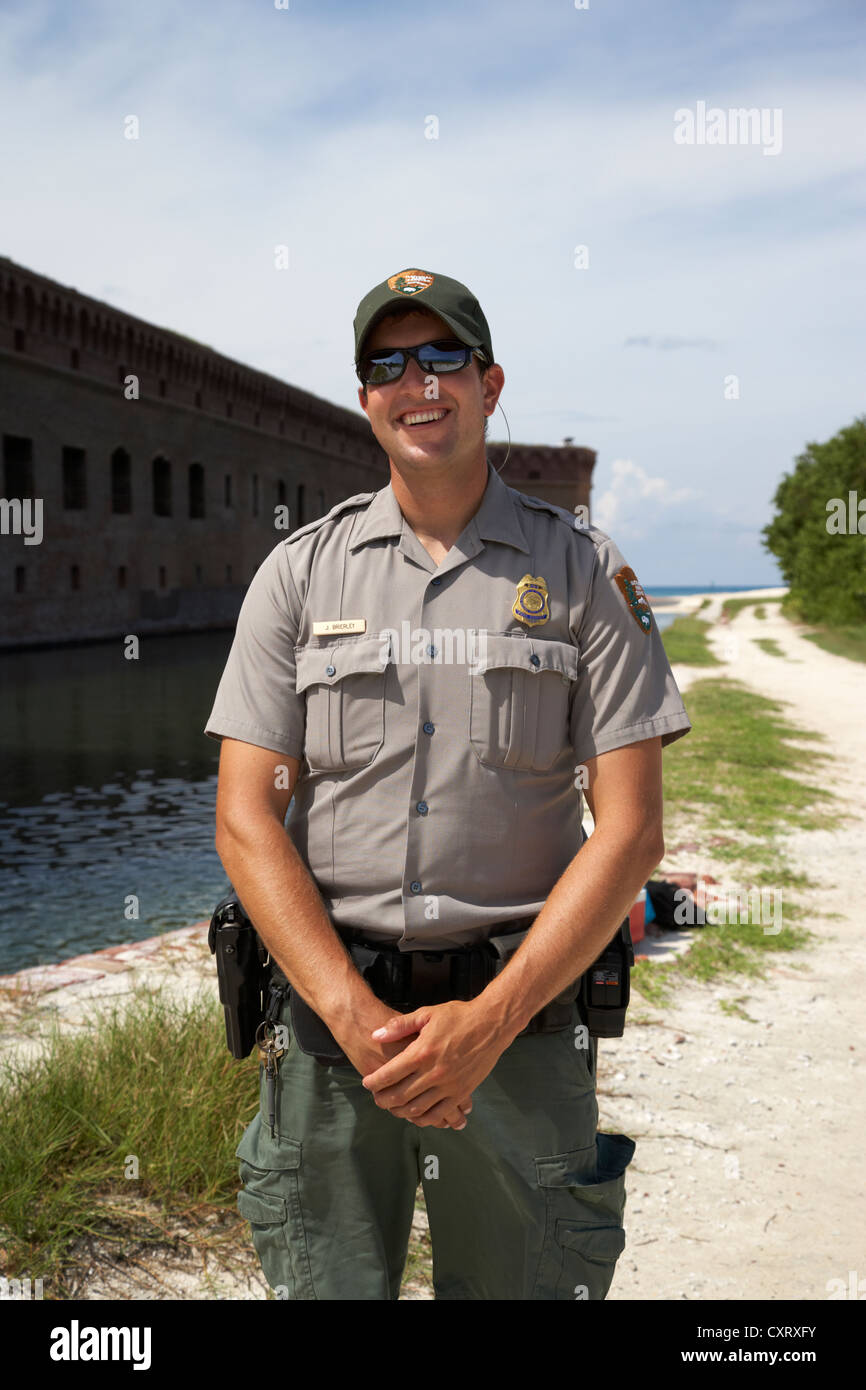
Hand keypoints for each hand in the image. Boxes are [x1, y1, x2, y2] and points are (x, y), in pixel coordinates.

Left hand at [330, 1002, 471, 1129]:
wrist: (491, 1023)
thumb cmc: (459, 1016)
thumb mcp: (427, 1014)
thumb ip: (400, 1026)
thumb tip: (376, 1035)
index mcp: (422, 1052)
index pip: (389, 1074)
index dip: (374, 1082)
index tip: (366, 1083)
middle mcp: (433, 1073)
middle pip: (400, 1096)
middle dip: (383, 1100)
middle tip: (376, 1099)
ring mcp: (448, 1085)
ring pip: (417, 1109)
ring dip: (400, 1111)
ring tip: (393, 1108)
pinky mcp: (462, 1092)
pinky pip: (439, 1113)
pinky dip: (425, 1119)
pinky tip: (417, 1116)